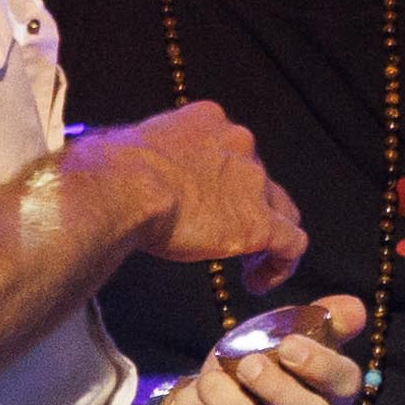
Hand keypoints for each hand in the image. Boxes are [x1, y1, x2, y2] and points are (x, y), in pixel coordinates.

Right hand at [81, 101, 303, 294]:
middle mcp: (238, 144)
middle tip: (221, 237)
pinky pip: (292, 244)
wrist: (124, 187)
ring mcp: (253, 183)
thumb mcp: (135, 150)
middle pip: (258, 180)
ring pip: (282, 210)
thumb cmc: (112, 171)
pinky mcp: (259, 222)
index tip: (206, 204)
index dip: (224, 182)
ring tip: (245, 266)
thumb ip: (150, 160)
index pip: (230, 151)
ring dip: (267, 237)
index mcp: (208, 122)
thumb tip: (131, 177)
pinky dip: (281, 264)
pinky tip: (258, 282)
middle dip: (245, 208)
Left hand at [140, 294, 366, 404]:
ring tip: (209, 378)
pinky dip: (191, 400)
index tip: (288, 345)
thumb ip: (319, 323)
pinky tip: (196, 399)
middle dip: (276, 386)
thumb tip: (355, 307)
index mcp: (329, 399)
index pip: (345, 386)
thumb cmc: (258, 379)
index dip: (321, 365)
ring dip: (218, 387)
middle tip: (247, 364)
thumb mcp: (286, 345)